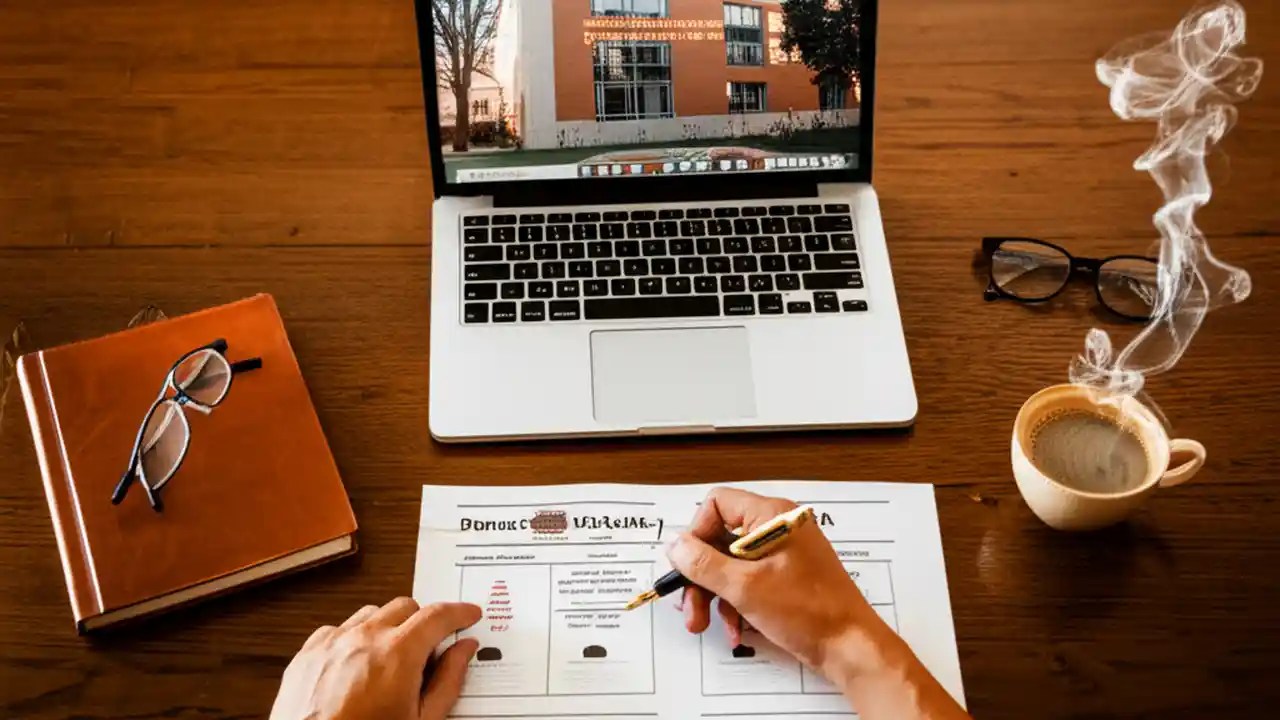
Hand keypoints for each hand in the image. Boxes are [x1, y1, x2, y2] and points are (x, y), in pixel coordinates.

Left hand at [270, 598, 481, 719]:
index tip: (466, 616)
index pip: (438, 616)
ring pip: (371, 614)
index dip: (458, 613)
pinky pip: (338, 629)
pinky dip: (353, 639)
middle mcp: (364, 639)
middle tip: (428, 649)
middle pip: (406, 607)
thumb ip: (448, 681)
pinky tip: (357, 664)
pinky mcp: (308, 653)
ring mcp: (332, 643)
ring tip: (390, 659)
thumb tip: (462, 652)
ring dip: (387, 628)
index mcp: (398, 654)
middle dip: (422, 622)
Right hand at [666, 488, 893, 675]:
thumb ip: (703, 564)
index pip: (717, 504)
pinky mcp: (787, 577)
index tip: (688, 565)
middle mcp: (778, 528)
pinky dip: (736, 603)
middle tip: (689, 607)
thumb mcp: (745, 587)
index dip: (696, 533)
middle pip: (720, 539)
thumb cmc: (810, 611)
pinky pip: (749, 581)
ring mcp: (784, 553)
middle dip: (700, 576)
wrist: (850, 646)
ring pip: (731, 564)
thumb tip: (675, 545)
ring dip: (714, 595)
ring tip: (704, 623)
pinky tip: (734, 629)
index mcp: (772, 516)